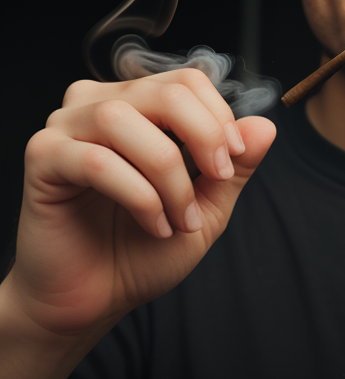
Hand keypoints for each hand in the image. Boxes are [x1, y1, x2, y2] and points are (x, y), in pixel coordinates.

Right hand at [5, 69, 275, 338]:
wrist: (95, 297)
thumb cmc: (145, 247)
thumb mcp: (207, 205)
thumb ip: (236, 165)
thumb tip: (266, 124)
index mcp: (138, 103)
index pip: (187, 82)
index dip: (219, 117)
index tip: (232, 160)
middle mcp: (100, 103)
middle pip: (165, 92)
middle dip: (203, 137)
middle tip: (216, 179)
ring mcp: (67, 127)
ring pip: (124, 120)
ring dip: (168, 174)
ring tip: (180, 216)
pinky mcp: (44, 158)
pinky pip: (95, 160)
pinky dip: (137, 194)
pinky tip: (153, 224)